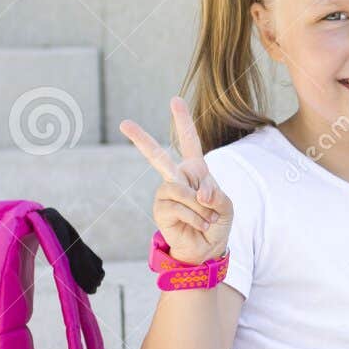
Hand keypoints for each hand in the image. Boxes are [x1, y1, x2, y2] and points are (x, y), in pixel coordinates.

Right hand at [119, 97, 232, 266]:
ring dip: (202, 207)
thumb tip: (198, 195)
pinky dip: (198, 218)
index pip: (189, 142)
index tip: (174, 100)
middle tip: (123, 123)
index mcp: (195, 170)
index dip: (183, 121)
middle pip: (157, 156)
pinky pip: (182, 207)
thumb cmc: (216, 222)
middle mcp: (176, 178)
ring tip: (208, 217)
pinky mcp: (160, 210)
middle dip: (140, 139)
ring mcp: (165, 193)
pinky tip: (200, 225)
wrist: (207, 248)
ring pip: (183, 190)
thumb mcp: (225, 204)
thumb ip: (214, 193)